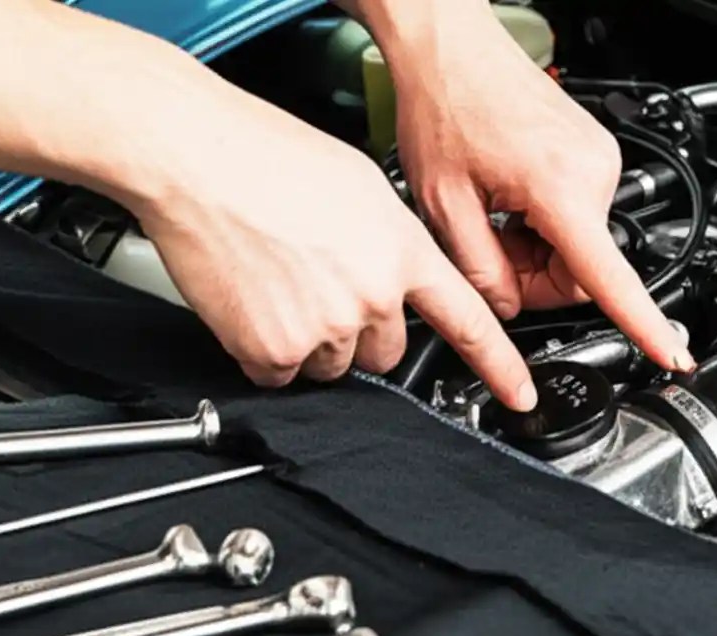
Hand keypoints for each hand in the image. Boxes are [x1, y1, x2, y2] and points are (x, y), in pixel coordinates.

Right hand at [123, 83, 538, 409]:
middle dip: (361, 330)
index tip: (518, 394)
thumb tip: (393, 272)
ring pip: (333, 364)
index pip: (467, 321)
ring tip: (281, 280)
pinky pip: (281, 372)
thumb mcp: (362, 186)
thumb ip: (392, 241)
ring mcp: (325, 328)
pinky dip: (266, 348)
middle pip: (386, 351)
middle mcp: (372, 295)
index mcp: (403, 251)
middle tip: (322, 284)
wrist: (198, 158)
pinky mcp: (274, 350)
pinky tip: (254, 299)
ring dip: (311, 338)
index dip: (498, 365)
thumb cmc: (269, 158)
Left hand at [367, 1, 694, 371]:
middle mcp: (594, 172)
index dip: (642, 324)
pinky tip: (509, 201)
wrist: (451, 48)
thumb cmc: (445, 105)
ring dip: (536, 250)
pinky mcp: (593, 156)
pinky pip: (578, 218)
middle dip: (535, 277)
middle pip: (583, 270)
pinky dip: (543, 224)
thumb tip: (507, 308)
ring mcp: (599, 162)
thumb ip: (480, 272)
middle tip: (490, 254)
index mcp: (561, 187)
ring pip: (579, 246)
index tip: (671, 354)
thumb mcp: (443, 205)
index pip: (609, 277)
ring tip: (493, 216)